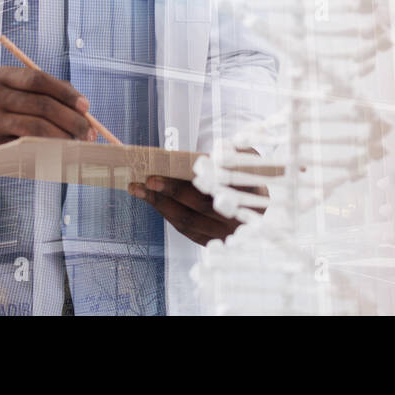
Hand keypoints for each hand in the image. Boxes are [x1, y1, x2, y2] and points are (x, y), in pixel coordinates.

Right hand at [0, 67, 94, 167]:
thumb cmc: (0, 109)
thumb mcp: (14, 91)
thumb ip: (46, 93)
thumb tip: (84, 110)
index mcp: (1, 76)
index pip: (38, 80)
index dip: (65, 93)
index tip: (86, 106)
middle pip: (41, 105)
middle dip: (71, 120)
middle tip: (89, 132)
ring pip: (35, 128)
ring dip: (63, 137)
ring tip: (78, 143)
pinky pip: (24, 147)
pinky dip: (47, 150)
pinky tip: (59, 153)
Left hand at [129, 150, 267, 245]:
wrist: (256, 205)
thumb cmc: (246, 175)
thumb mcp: (248, 160)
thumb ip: (234, 154)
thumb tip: (216, 152)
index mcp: (253, 197)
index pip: (222, 187)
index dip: (201, 178)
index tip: (179, 166)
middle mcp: (239, 221)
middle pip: (201, 206)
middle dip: (172, 191)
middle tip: (150, 178)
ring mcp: (224, 236)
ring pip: (187, 221)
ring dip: (160, 203)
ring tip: (138, 187)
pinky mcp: (210, 242)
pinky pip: (184, 229)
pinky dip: (165, 212)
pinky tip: (149, 199)